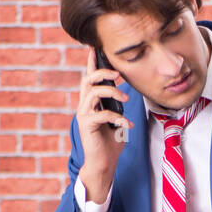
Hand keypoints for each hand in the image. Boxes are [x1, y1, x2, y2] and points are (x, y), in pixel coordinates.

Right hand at [75, 47, 133, 199]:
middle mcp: (85, 106)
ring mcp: (84, 115)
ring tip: (126, 100)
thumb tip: (124, 94)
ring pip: (93, 92)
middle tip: (118, 74)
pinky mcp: (87, 125)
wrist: (104, 164)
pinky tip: (127, 126)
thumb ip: (116, 107)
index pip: (89, 78)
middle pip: (88, 80)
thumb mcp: (116, 120)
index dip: (91, 63)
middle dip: (102, 72)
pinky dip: (118, 119)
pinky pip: (103, 114)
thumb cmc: (111, 142)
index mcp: (91, 102)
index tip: (95, 48)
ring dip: (112, 92)